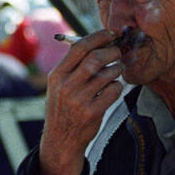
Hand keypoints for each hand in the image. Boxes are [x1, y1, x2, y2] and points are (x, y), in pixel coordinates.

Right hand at [39, 29, 124, 174]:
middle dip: (111, 52)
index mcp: (57, 75)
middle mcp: (66, 86)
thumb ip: (73, 66)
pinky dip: (118, 86)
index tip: (110, 34)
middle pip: (95, 59)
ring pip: (107, 74)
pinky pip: (113, 91)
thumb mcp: (58, 86)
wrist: (60, 140)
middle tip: (117, 52)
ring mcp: (79, 100)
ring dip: (116, 69)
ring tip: (116, 70)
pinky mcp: (92, 113)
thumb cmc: (63, 108)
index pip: (79, 47)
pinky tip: (114, 87)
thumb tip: (96, 43)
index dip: (98, 37)